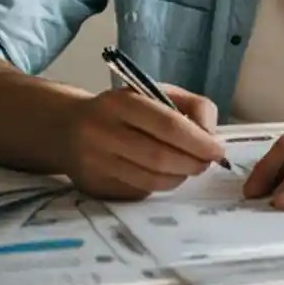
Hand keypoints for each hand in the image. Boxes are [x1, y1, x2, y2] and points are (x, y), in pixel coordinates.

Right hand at [61, 83, 225, 199]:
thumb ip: (191, 106)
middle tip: (206, 163)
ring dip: (180, 177)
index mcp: (121, 103)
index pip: (167, 125)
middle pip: (160, 157)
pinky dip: (160, 185)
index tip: (217, 151)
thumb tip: (210, 136)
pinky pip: (139, 191)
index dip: (197, 141)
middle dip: (192, 163)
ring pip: (152, 180)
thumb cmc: (122, 109)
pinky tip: (163, 174)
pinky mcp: (96, 187)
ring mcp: (96, 163)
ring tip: (188, 168)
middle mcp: (103, 133)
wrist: (66, 128)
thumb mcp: (155, 93)